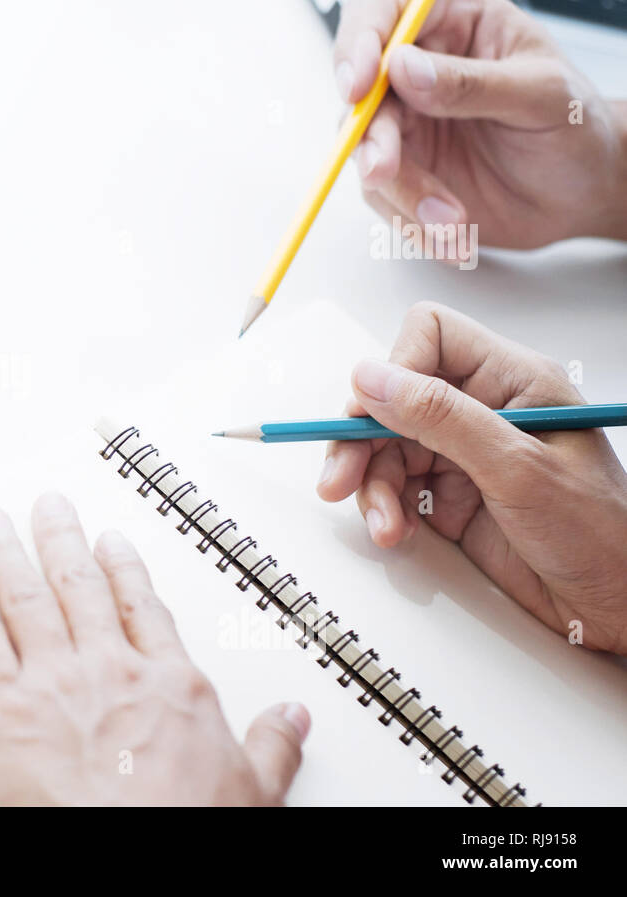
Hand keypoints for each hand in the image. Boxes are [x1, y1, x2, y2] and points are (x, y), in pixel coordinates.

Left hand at [0, 492, 309, 805]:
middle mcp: (109, 669)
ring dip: (6, 550)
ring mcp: (53, 682)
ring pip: (24, 595)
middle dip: (59, 539)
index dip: (123, 569)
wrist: (129, 863)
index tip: (110, 542)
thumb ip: (273, 748)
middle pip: (79, 585)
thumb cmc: (186, 833)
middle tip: (46, 506)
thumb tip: (296, 718)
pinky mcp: (1, 709)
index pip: (143, 607)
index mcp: (169, 684)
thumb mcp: (252, 794)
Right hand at [317, 301, 626, 653]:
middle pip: (392, 398)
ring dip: (371, 485)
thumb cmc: (602, 535)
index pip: (430, 336)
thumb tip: (374, 378)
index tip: (375, 414)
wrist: (618, 606)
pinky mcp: (448, 497)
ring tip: (384, 524)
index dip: (395, 368)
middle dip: (363, 439)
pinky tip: (395, 532)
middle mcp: (483, 410)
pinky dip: (382, 510)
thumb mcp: (517, 468)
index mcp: (513, 380)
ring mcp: (463, 454)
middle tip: (343, 477)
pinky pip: (392, 488)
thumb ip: (442, 418)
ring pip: (384, 446)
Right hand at [334, 0, 626, 250]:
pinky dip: (413, 223)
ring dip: (402, 193)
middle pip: (360, 94)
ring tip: (451, 220)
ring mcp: (406, 122)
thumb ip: (472, 83)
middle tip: (386, 171)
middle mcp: (418, 68)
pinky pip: (384, 197)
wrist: (582, 194)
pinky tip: (454, 234)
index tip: (358, 88)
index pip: (380, 14)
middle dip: (371, 139)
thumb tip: (403, 69)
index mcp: (452, 21)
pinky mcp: (402, 170)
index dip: (357, 45)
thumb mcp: (540, 95)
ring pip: (365, 153)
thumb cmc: (575, 129)